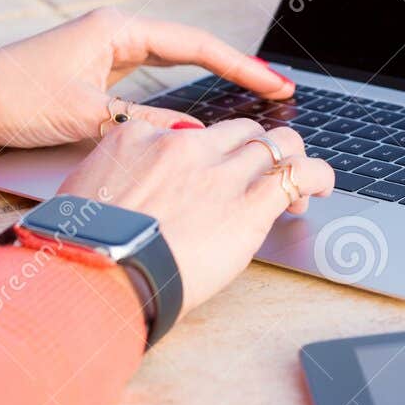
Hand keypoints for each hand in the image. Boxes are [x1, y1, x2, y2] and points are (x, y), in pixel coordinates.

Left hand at [0, 8, 294, 148]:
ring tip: (253, 93)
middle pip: (193, 48)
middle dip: (236, 67)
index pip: (196, 45)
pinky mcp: (98, 72)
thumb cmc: (15, 99)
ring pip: (175, 61)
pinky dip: (185, 86)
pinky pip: (155, 75)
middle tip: (277, 89)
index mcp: (118, 30)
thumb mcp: (87, 117)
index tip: (275, 82)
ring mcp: (107, 51)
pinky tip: (205, 100)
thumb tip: (195, 138)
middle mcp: (117, 33)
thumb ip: (145, 126)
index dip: (241, 66)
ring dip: (213, 75)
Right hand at [58, 119, 333, 309]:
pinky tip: (322, 186)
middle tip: (264, 179)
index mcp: (139, 138)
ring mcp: (218, 172)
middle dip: (258, 152)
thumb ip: (117, 182)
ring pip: (275, 143)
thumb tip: (130, 195)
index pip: (190, 133)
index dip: (211, 156)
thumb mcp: (84, 196)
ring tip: (301, 182)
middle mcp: (183, 146)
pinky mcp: (247, 205)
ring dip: (291, 160)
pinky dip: (318, 175)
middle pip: (240, 131)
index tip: (214, 177)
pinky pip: (298, 173)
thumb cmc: (82, 248)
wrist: (92, 273)